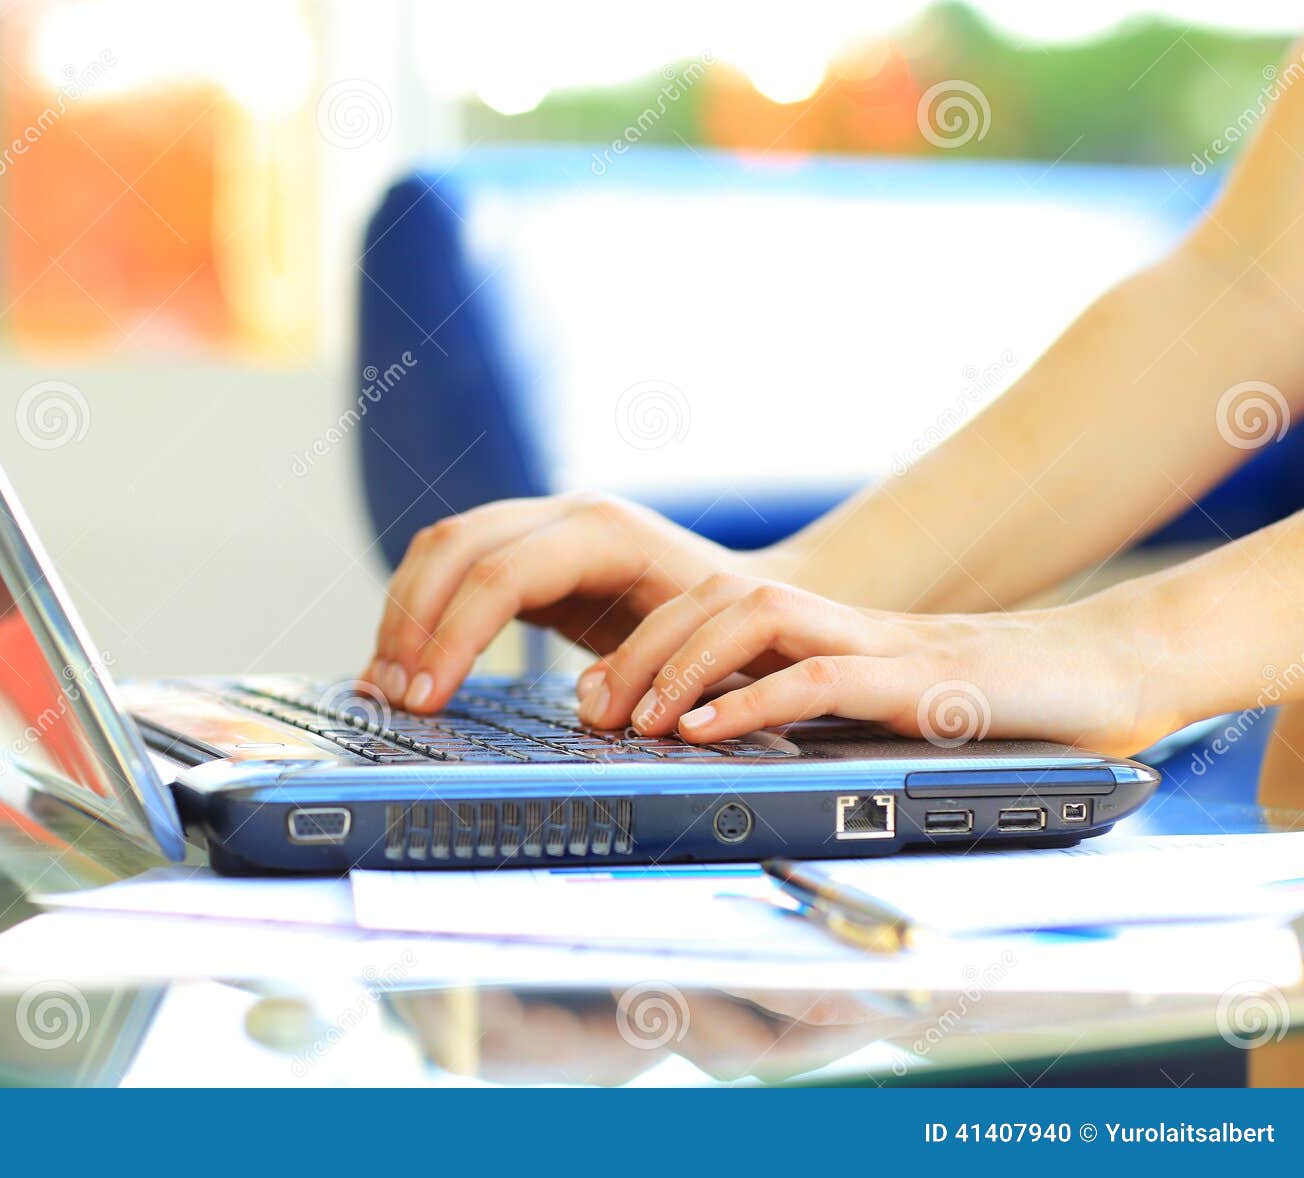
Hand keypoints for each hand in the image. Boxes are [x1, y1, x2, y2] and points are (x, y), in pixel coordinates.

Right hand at [363, 493, 763, 712]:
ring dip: (404, 615)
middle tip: (394, 698)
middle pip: (454, 547)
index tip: (426, 700)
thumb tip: (590, 705)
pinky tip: (406, 663)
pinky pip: (454, 565)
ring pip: (441, 547)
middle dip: (412, 623)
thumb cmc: (733, 631)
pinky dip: (420, 610)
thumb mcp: (699, 649)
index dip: (454, 637)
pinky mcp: (527, 550)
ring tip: (385, 686)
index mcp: (606, 533)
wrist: (753, 593)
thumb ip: (648, 668)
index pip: (502, 573)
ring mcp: (542, 524)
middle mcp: (566, 514)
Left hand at [575, 572, 1168, 756]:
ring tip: (637, 720)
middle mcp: (847, 626)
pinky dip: (754, 700)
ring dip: (681, 665)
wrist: (1117, 671)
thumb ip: (824, 715)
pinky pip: (823, 678)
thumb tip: (744, 745)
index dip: (643, 642)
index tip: (595, 697)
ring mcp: (886, 645)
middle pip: (715, 599)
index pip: (714, 606)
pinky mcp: (928, 683)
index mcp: (833, 632)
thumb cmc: (1008, 701)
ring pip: (755, 617)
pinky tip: (706, 731)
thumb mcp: (889, 710)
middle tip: (591, 712)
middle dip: (638, 651)